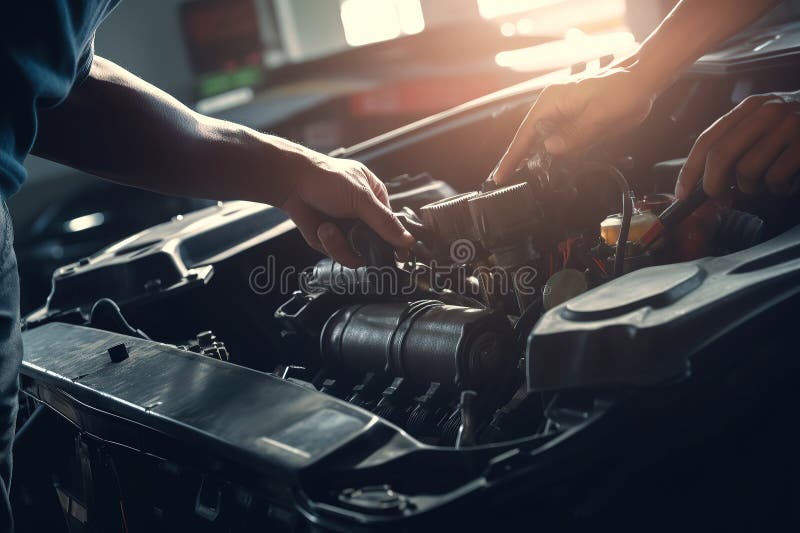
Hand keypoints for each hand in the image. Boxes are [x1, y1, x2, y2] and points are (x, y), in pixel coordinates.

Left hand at [279, 154, 414, 266]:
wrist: (291, 183)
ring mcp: (346, 228)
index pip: (393, 226)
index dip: (395, 242)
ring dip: (340, 244)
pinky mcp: (330, 239)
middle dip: (362, 245)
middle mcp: (363, 216)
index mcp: (376, 199)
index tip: (399, 257)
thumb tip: (408, 240)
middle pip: (374, 245)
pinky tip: (321, 228)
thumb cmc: (327, 180)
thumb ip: (384, 222)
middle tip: (355, 240)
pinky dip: (328, 243)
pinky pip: (337, 253)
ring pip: (355, 253)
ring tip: (328, 229)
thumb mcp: (361, 199)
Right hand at [494, 68, 655, 184]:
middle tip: (506, 181)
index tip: (500, 175)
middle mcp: (553, 107)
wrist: (642, 80)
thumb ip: (574, 134)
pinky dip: (556, 155)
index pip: (525, 134)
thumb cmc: (622, 90)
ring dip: (539, 159)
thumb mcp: (599, 115)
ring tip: (525, 176)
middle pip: (530, 140)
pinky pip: (560, 141)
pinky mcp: (574, 121)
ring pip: (544, 143)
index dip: (512, 157)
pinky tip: (554, 166)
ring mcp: (563, 114)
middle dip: (521, 160)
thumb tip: (550, 148)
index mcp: (552, 101)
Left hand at [675, 91, 799, 198]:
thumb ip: (736, 147)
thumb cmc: (799, 132)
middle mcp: (768, 112)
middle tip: (719, 197)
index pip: (708, 139)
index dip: (690, 170)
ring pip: (748, 170)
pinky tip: (788, 182)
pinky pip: (776, 178)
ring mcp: (790, 126)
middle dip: (713, 184)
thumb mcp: (765, 129)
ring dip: (754, 188)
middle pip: (721, 155)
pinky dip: (779, 189)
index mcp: (751, 108)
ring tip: (768, 182)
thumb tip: (704, 184)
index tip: (683, 193)